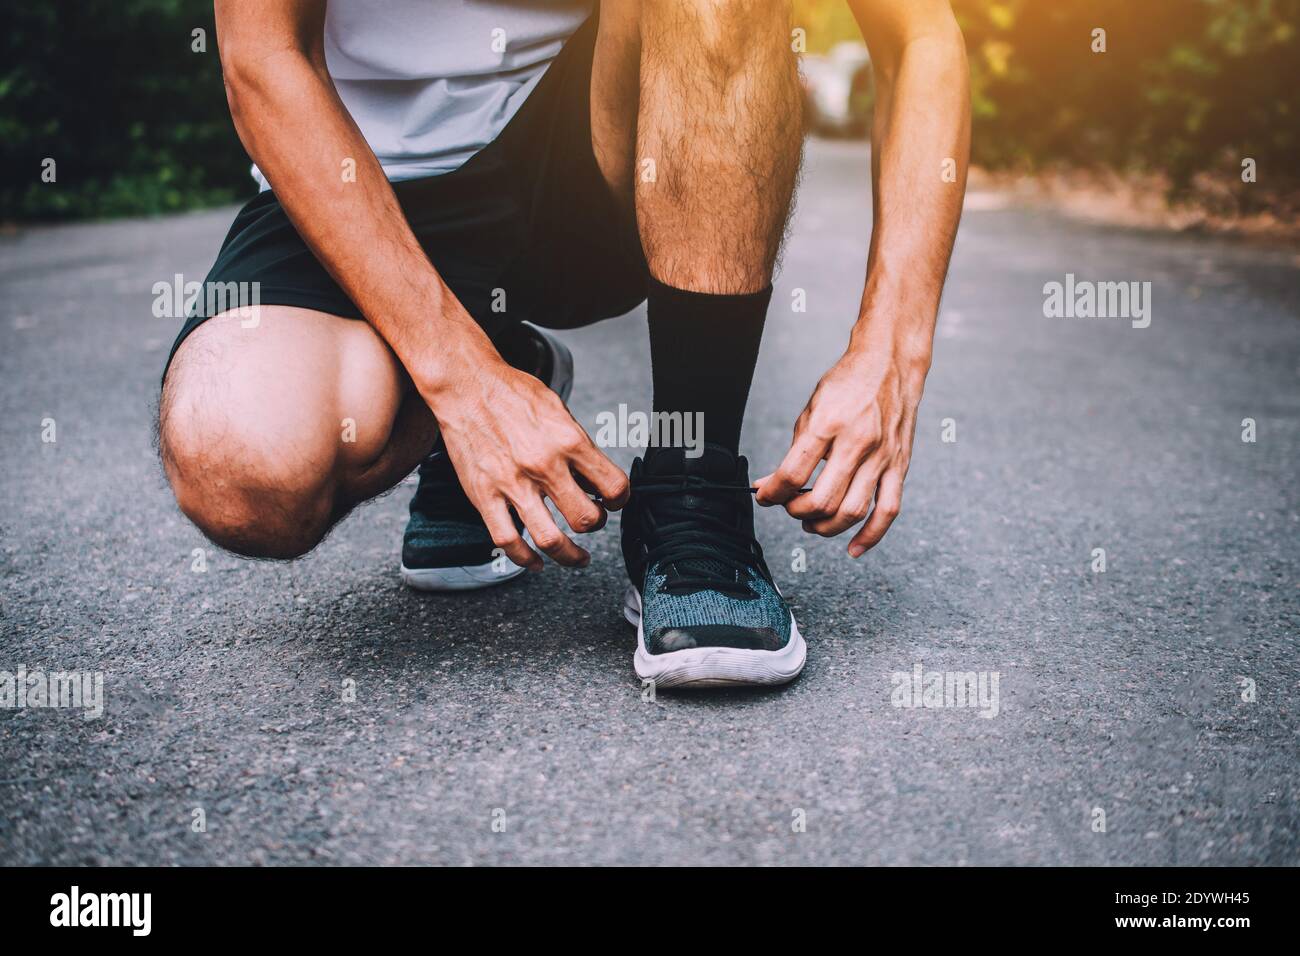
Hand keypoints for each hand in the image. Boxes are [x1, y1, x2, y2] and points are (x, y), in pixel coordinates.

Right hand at [426, 356, 629, 570]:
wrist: (466, 384)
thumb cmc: (513, 394)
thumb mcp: (559, 411)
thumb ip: (578, 447)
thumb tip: (594, 481)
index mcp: (569, 441)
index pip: (613, 487)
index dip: (620, 500)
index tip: (613, 502)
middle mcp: (543, 465)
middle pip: (586, 519)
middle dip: (596, 524)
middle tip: (592, 520)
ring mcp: (512, 484)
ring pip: (550, 539)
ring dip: (570, 555)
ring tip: (576, 557)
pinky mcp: (483, 495)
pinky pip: (507, 540)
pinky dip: (525, 559)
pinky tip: (535, 562)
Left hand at [755, 335, 928, 556]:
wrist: (890, 363)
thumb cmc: (848, 383)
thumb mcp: (812, 408)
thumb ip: (795, 449)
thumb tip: (773, 484)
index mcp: (829, 424)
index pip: (793, 473)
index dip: (772, 492)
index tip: (764, 494)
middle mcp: (858, 443)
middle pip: (822, 500)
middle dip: (796, 512)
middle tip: (788, 506)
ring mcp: (882, 457)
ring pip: (853, 511)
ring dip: (825, 527)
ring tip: (811, 524)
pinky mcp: (899, 465)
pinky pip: (888, 510)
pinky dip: (870, 535)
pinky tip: (853, 548)